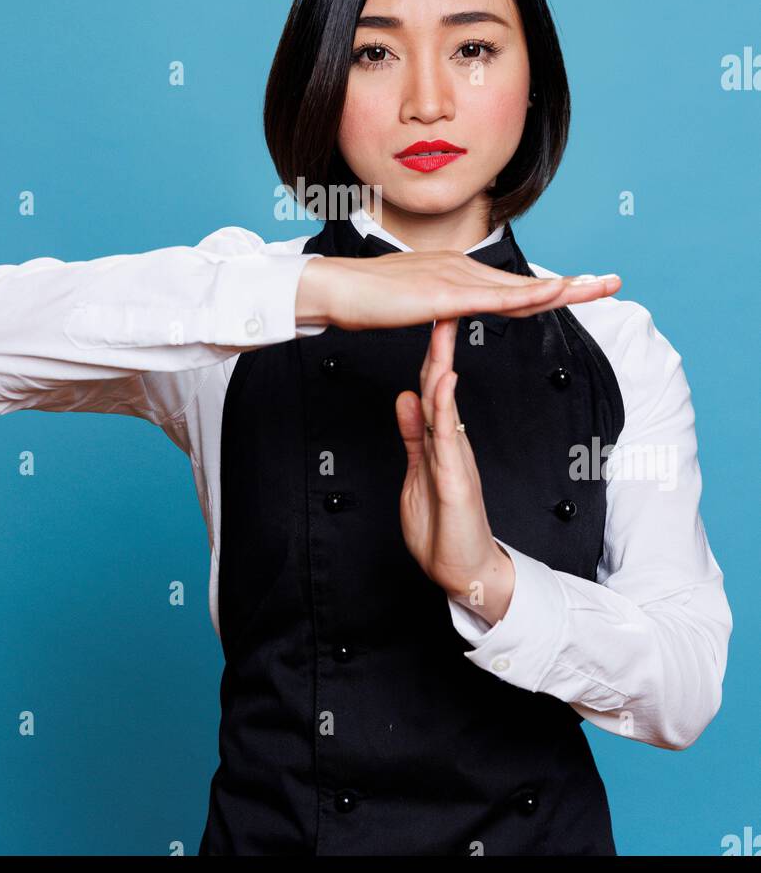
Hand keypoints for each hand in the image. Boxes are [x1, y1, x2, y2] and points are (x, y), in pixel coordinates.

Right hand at [297, 250, 619, 331]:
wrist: (334, 288)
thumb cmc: (364, 298)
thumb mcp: (411, 303)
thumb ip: (436, 304)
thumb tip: (449, 312)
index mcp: (457, 271)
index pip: (513, 284)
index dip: (550, 287)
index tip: (582, 288)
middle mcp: (463, 268)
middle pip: (527, 282)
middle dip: (574, 283)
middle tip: (613, 282)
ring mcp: (455, 278)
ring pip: (519, 287)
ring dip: (562, 287)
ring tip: (598, 287)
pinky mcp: (443, 294)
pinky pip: (493, 298)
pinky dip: (526, 296)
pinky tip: (551, 295)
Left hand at [395, 315, 514, 621]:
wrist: (465, 571)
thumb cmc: (443, 528)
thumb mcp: (418, 471)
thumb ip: (413, 435)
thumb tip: (405, 398)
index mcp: (440, 439)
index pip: (432, 386)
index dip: (428, 351)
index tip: (426, 317)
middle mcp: (451, 441)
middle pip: (442, 384)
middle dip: (439, 343)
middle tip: (440, 301)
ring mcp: (455, 457)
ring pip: (446, 402)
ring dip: (443, 363)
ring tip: (443, 326)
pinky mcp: (457, 477)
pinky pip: (448, 436)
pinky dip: (444, 406)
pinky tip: (444, 380)